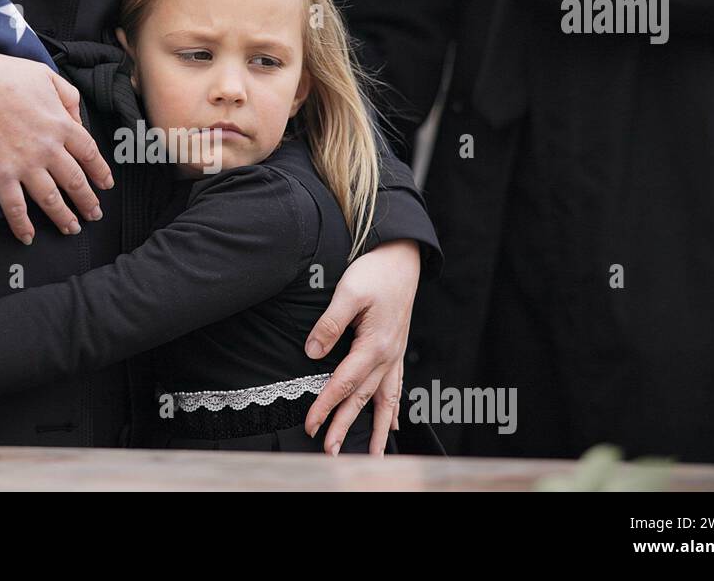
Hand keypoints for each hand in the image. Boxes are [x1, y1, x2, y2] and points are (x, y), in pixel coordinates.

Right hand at [0, 53, 113, 244]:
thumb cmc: (2, 75)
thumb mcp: (45, 75)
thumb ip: (67, 97)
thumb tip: (77, 119)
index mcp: (61, 124)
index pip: (89, 154)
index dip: (100, 172)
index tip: (106, 185)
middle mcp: (48, 149)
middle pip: (75, 181)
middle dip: (87, 201)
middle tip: (94, 215)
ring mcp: (25, 165)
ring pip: (51, 199)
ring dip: (63, 217)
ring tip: (72, 229)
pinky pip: (15, 207)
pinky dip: (22, 225)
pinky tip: (28, 237)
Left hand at [304, 240, 420, 455]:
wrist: (403, 257)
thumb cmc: (376, 271)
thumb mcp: (348, 292)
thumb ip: (329, 325)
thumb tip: (311, 352)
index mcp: (375, 344)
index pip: (344, 383)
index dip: (325, 406)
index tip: (310, 425)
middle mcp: (389, 355)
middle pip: (363, 399)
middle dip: (345, 426)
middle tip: (330, 452)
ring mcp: (396, 354)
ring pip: (385, 400)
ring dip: (377, 430)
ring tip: (374, 456)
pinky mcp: (397, 349)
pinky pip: (397, 387)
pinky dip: (394, 409)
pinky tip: (393, 424)